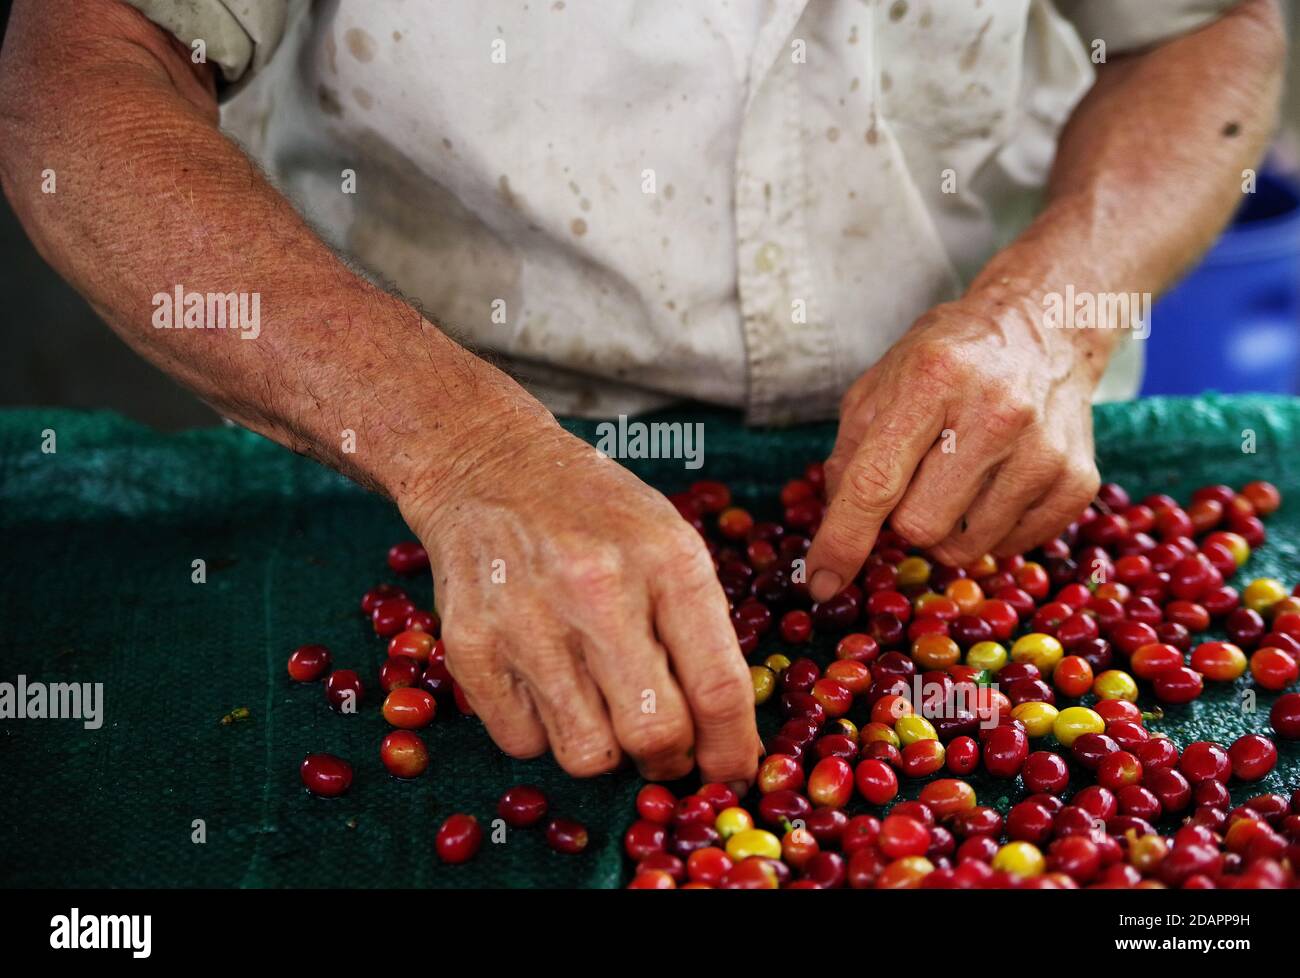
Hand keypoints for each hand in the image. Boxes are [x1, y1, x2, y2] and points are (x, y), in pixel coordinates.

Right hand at [399, 403, 760, 788]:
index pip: (718, 687)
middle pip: (655, 734)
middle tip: (664, 749)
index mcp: (666, 560)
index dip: (732, 748)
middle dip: (669, 759)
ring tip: (600, 706)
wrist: (487, 468)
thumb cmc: (593, 513)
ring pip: (588, 754)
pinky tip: (546, 684)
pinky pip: (524, 744)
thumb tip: (726, 734)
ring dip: (605, 749)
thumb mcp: (669, 542)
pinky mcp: (471, 646)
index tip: (732, 771)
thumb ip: (701, 630)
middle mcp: (598, 590)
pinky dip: (543, 733)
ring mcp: (528, 620)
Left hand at [806, 291, 1104, 599]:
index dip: (842, 540)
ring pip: (963, 546)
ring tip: (957, 476)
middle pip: (918, 526)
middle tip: (915, 478)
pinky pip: (1009, 547)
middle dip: (901, 517)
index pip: (875, 481)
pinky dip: (988, 530)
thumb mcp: (883, 385)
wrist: (1043, 327)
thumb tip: (836, 529)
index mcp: (933, 379)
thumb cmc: (949, 360)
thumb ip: (849, 455)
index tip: (821, 582)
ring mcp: (1044, 450)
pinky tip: (994, 483)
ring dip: (945, 526)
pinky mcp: (1077, 481)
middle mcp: (997, 412)